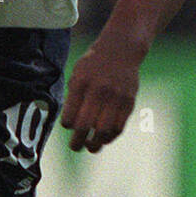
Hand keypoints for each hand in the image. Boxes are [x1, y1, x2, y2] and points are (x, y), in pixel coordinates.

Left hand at [60, 34, 141, 152]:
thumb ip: (73, 97)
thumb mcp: (77, 74)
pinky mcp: (129, 102)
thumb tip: (70, 125)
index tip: (68, 125)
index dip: (67, 125)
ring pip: (104, 131)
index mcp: (80, 84)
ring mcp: (115, 97)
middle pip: (85, 126)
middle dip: (77, 142)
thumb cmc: (93, 65)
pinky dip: (110, 137)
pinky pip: (119, 127)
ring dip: (95, 144)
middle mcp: (98, 91)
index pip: (69, 115)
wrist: (121, 49)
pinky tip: (104, 138)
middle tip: (74, 146)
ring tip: (90, 147)